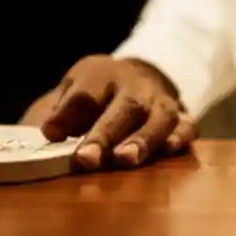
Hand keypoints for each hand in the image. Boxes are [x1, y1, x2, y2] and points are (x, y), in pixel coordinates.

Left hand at [23, 56, 197, 170]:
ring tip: (125, 160)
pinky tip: (171, 148)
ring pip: (158, 118)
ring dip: (142, 140)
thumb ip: (60, 113)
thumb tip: (50, 132)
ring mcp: (162, 101)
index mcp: (101, 75)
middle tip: (87, 159)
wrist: (140, 78)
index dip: (68, 114)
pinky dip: (180, 136)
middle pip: (124, 107)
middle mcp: (136, 85)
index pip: (85, 93)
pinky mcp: (183, 118)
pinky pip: (186, 126)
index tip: (51, 135)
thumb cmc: (98, 93)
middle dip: (105, 134)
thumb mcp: (73, 91)